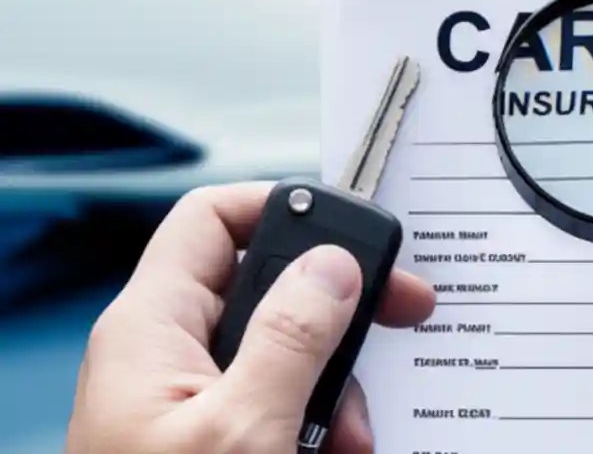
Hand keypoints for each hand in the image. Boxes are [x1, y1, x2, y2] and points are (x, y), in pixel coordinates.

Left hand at [66, 182, 435, 452]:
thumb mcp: (243, 428)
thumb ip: (292, 335)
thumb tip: (332, 263)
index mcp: (152, 327)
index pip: (212, 218)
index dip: (281, 206)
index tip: (351, 228)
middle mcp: (168, 352)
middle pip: (266, 284)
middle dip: (334, 314)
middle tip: (397, 314)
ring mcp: (190, 399)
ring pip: (284, 350)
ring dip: (333, 385)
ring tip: (349, 435)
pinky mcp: (213, 438)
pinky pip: (278, 402)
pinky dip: (316, 423)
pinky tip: (332, 452)